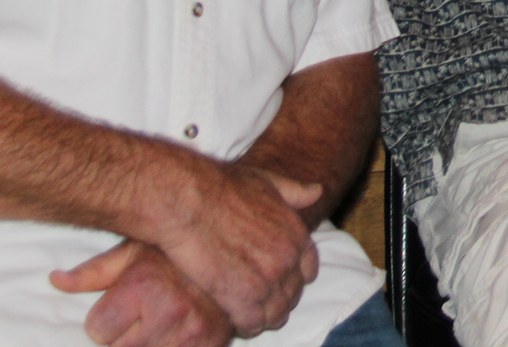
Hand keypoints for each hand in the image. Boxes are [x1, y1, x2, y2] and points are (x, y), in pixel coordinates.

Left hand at [52, 241, 232, 346]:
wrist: (231, 255)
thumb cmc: (177, 254)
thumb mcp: (134, 253)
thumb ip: (93, 271)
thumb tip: (55, 281)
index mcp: (144, 286)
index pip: (98, 329)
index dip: (109, 318)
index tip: (128, 302)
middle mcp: (169, 310)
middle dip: (130, 335)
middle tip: (151, 310)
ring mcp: (193, 332)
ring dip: (154, 344)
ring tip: (168, 320)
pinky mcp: (212, 344)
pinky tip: (181, 333)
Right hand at [146, 164, 320, 337]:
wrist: (190, 202)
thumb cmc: (223, 188)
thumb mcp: (267, 182)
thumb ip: (294, 191)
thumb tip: (317, 190)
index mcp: (296, 234)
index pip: (308, 270)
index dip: (293, 278)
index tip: (277, 281)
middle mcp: (288, 260)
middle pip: (292, 295)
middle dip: (277, 300)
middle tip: (258, 302)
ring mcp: (267, 281)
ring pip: (275, 314)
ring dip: (263, 317)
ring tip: (246, 315)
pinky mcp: (242, 299)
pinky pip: (252, 324)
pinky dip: (244, 325)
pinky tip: (232, 319)